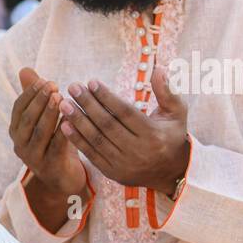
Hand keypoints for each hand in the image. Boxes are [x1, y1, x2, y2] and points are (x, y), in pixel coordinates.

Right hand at [10, 67, 87, 197]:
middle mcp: (20, 145)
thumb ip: (34, 95)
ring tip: (60, 97)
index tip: (44, 80)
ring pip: (40, 132)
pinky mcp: (50, 166)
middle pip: (27, 119)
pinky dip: (63, 131)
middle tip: (53, 85)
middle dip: (39, 100)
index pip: (19, 108)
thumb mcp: (43, 118)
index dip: (30, 93)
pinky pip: (56, 146)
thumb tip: (25, 69)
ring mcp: (34, 158)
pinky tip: (71, 118)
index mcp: (16, 131)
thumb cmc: (53, 142)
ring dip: (50, 113)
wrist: (63, 178)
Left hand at [58, 66, 189, 196]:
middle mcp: (138, 151)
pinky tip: (64, 125)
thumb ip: (167, 91)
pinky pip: (91, 155)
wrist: (171, 172)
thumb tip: (158, 69)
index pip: (124, 112)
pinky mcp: (113, 173)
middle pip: (107, 125)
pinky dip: (77, 140)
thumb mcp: (177, 112)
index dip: (107, 97)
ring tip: (64, 104)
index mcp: (153, 134)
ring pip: (96, 140)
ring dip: (78, 121)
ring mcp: (124, 164)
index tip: (91, 82)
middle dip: (87, 105)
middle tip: (72, 87)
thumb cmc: (172, 135)